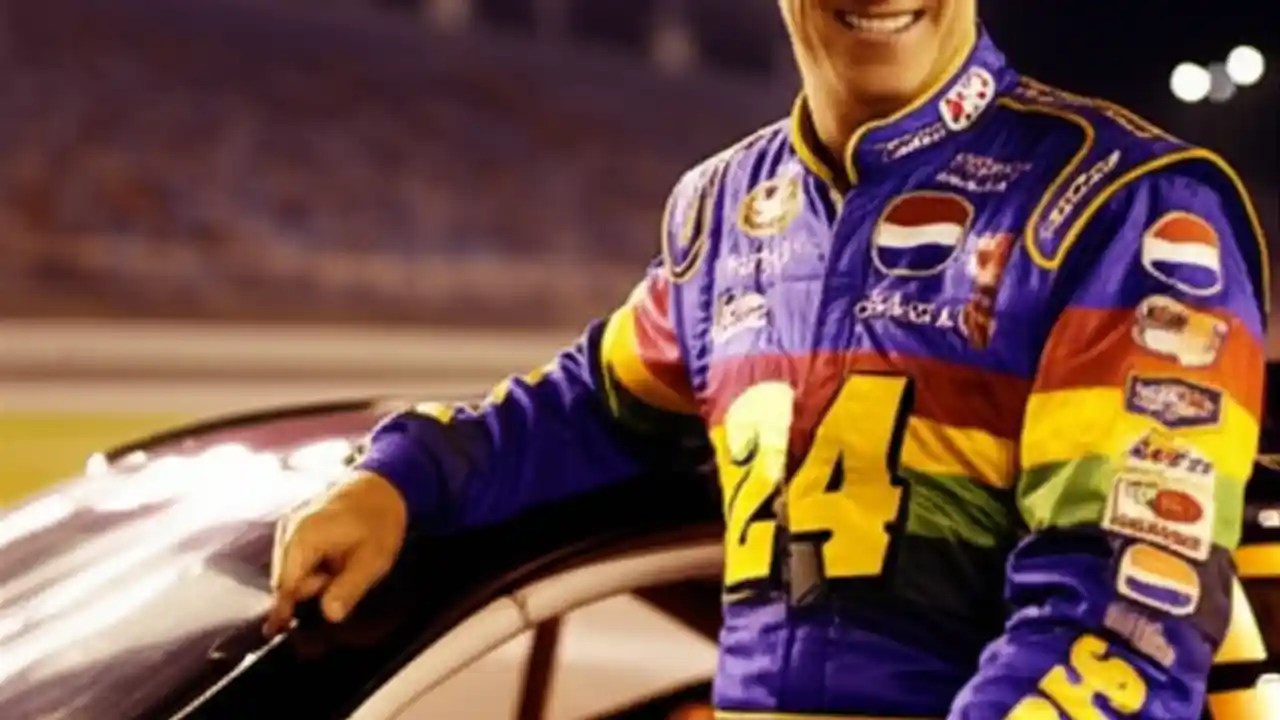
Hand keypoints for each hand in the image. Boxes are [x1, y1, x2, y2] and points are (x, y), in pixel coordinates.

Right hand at [264, 470, 408, 635]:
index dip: (282, 610)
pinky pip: (294, 556)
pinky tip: (332, 558)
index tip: (276, 630)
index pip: (285, 584)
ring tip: (341, 564)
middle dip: (310, 588)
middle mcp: (289, 528)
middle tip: (342, 576)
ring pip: (289, 568)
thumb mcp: (373, 560)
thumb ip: (349, 588)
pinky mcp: (294, 524)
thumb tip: (329, 615)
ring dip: (311, 577)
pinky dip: (310, 565)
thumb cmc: (380, 521)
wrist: (383, 486)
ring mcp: (289, 524)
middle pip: (285, 578)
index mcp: (304, 536)